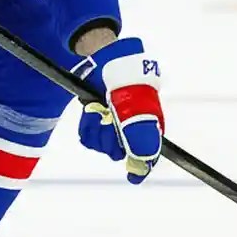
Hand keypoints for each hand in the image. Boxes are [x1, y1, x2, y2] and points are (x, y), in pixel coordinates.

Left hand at [74, 38, 164, 183]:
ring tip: (100, 110)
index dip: (139, 167)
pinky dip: (87, 126)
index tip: (132, 175)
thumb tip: (142, 163)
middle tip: (111, 119)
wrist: (105, 61)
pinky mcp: (95, 121)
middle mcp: (130, 129)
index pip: (147, 157)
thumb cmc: (126, 82)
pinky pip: (88, 138)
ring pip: (102, 146)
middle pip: (118, 153)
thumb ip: (139, 136)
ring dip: (98, 129)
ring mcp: (111, 125)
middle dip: (111, 139)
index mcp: (148, 127)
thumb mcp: (135, 108)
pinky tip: (91, 111)